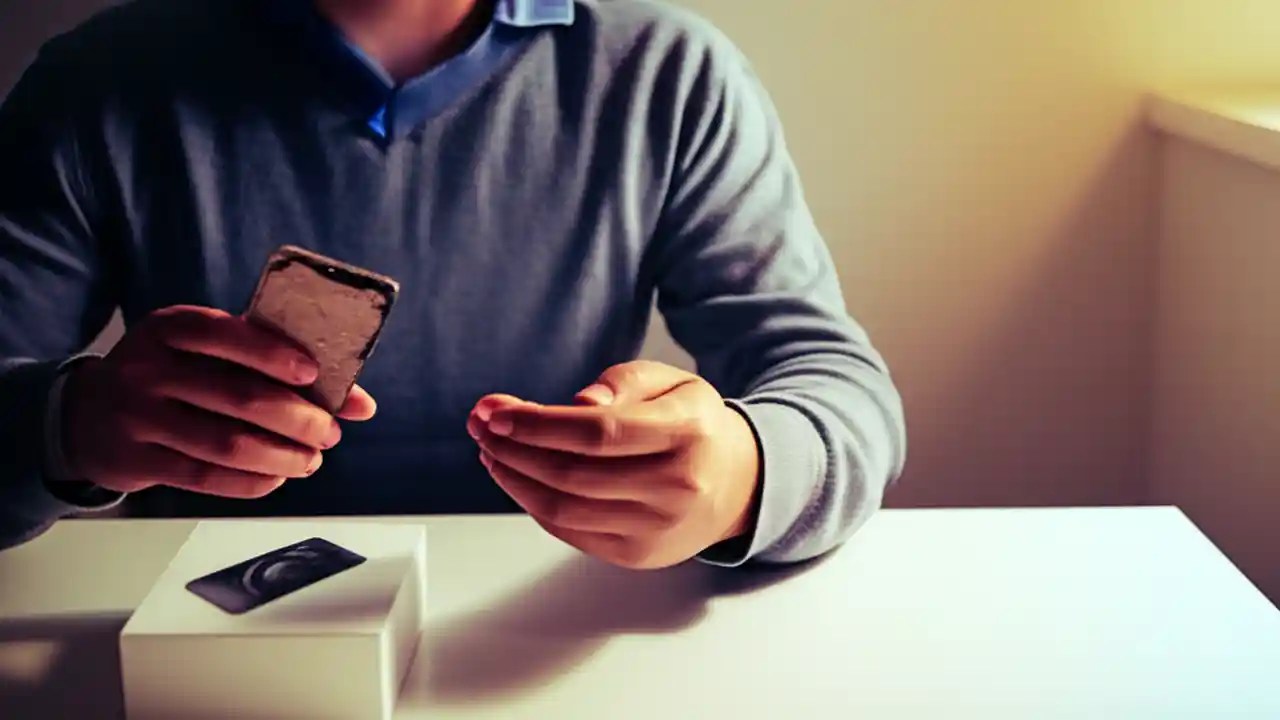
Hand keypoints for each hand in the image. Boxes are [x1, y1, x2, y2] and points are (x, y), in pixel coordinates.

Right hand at [60, 305, 376, 496]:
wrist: (86, 414)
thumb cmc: (170, 376)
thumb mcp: (207, 354)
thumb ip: (276, 366)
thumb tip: (361, 402)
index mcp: (171, 327)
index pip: (225, 333)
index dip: (272, 354)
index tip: (313, 373)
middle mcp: (149, 367)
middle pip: (237, 396)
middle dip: (296, 418)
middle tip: (329, 432)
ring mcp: (138, 416)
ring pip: (226, 443)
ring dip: (281, 456)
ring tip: (311, 459)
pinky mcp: (137, 459)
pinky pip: (205, 477)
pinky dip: (250, 481)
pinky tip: (275, 477)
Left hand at [468, 361, 760, 569]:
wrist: (737, 485)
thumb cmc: (694, 427)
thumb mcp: (674, 383)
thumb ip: (625, 381)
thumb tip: (578, 400)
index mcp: (686, 433)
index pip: (599, 433)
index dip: (539, 425)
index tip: (497, 412)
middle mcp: (675, 485)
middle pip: (574, 473)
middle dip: (514, 449)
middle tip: (482, 425)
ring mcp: (656, 527)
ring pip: (565, 508)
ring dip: (514, 479)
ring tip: (491, 451)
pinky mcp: (637, 554)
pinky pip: (570, 532)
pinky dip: (533, 504)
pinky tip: (516, 477)